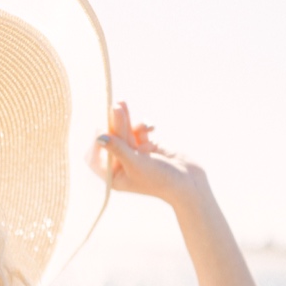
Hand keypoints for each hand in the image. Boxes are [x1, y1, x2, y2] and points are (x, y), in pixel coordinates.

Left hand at [90, 101, 207, 206]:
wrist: (189, 182)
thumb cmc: (161, 179)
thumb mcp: (136, 163)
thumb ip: (118, 148)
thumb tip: (99, 137)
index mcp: (115, 177)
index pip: (97, 159)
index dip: (97, 144)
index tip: (103, 130)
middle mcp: (123, 166)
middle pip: (113, 141)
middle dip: (115, 124)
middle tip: (116, 107)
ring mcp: (136, 155)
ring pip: (126, 133)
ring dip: (126, 119)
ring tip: (122, 103)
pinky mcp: (148, 147)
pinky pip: (139, 132)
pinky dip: (143, 127)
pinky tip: (151, 127)